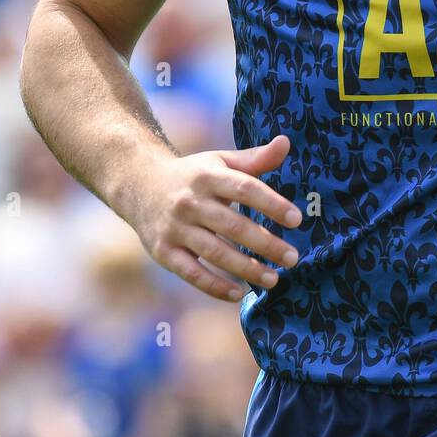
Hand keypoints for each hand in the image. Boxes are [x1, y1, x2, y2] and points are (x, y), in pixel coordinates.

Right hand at [130, 134, 301, 301]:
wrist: (139, 184)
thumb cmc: (194, 174)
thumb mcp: (220, 161)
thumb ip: (255, 158)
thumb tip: (286, 142)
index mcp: (208, 176)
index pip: (246, 189)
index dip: (272, 204)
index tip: (297, 219)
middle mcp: (191, 202)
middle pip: (233, 225)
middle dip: (266, 244)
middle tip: (293, 258)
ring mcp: (175, 228)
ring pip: (215, 252)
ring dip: (246, 268)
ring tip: (273, 279)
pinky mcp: (164, 251)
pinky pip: (191, 273)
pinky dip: (214, 286)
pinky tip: (238, 294)